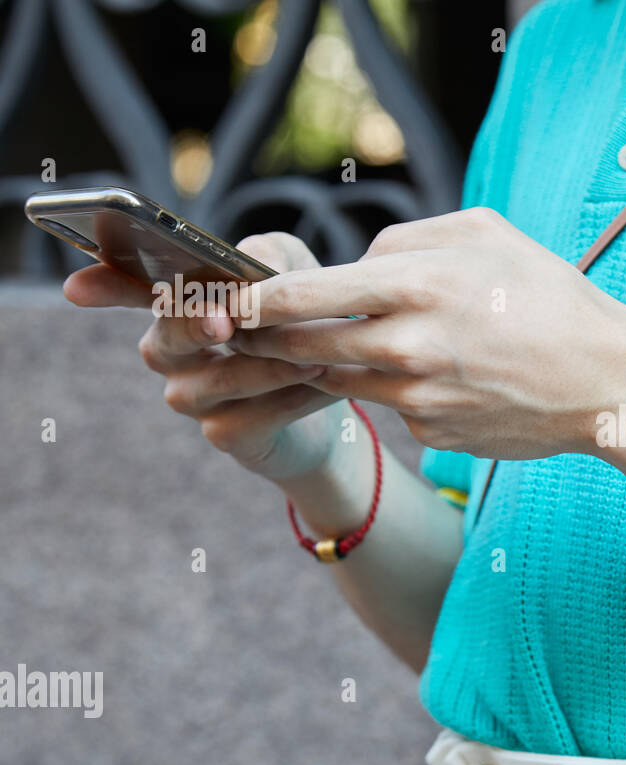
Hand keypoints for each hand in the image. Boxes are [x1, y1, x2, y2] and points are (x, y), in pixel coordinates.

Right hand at [64, 233, 343, 480]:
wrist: (337, 388)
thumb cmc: (303, 320)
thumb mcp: (299, 274)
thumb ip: (273, 258)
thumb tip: (253, 263)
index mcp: (178, 304)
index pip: (128, 288)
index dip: (103, 288)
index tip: (75, 288)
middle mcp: (171, 351)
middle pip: (167, 337)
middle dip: (195, 325)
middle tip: (226, 321)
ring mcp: (191, 395)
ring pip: (216, 380)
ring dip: (268, 367)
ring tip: (315, 357)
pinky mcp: (224, 433)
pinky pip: (250, 416)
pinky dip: (291, 398)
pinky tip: (324, 384)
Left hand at [223, 207, 625, 465]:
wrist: (609, 383)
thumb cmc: (554, 298)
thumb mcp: (488, 234)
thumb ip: (409, 239)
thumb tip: (358, 263)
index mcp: (417, 286)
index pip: (302, 295)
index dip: (251, 300)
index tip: (221, 300)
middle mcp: (407, 346)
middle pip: (304, 346)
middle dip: (269, 339)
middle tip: (247, 330)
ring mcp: (417, 398)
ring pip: (343, 378)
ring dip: (336, 362)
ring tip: (378, 343)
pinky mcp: (431, 433)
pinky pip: (393, 404)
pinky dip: (400, 388)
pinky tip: (450, 375)